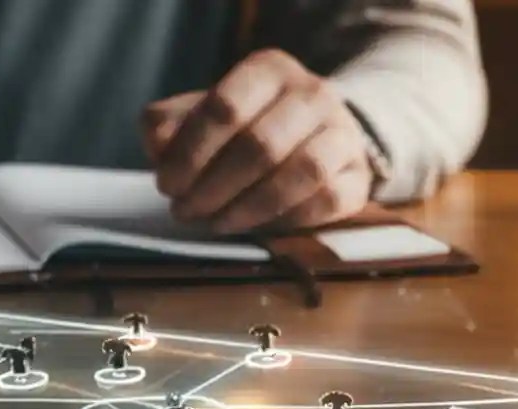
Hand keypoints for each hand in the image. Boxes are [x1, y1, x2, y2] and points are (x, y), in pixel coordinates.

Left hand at [143, 49, 372, 233]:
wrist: (313, 138)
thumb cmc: (244, 128)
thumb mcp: (201, 116)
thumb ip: (169, 125)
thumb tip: (159, 146)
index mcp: (268, 70)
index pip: (224, 108)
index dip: (190, 153)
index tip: (167, 185)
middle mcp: (312, 93)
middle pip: (260, 146)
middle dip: (213, 188)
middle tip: (185, 212)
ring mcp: (342, 133)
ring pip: (300, 172)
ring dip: (248, 208)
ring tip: (216, 223)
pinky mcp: (358, 175)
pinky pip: (325, 201)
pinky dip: (286, 220)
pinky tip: (256, 228)